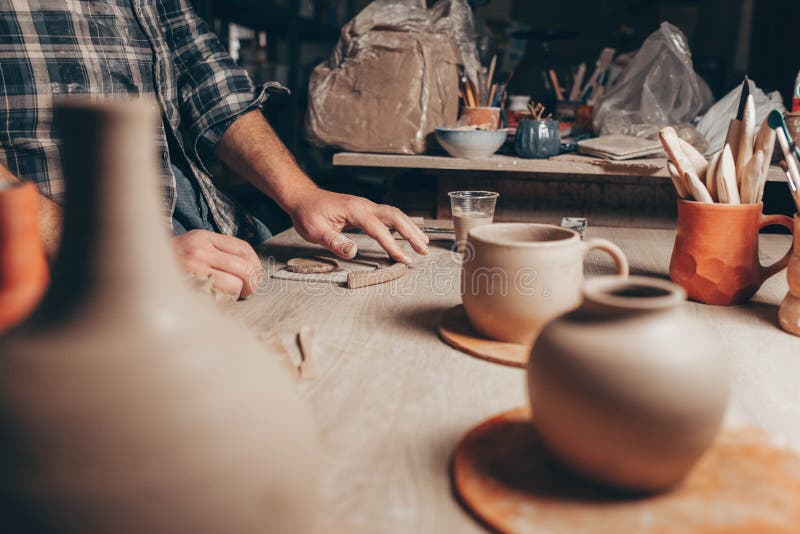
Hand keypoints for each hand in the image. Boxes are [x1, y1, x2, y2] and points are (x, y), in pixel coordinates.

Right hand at [173, 230, 261, 298]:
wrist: (137, 270)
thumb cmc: (171, 264)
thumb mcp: (193, 247)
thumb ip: (218, 252)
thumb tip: (249, 269)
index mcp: (203, 238)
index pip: (243, 248)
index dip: (255, 265)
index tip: (255, 276)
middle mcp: (199, 250)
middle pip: (245, 267)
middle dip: (252, 282)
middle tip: (246, 290)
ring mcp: (194, 269)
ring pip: (236, 283)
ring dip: (237, 293)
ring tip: (229, 294)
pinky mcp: (190, 287)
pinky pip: (222, 295)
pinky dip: (225, 300)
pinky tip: (215, 299)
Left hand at [286, 189, 428, 263]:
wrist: (302, 197)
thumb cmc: (307, 213)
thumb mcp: (315, 230)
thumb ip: (334, 241)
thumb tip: (353, 252)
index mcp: (355, 211)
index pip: (379, 229)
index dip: (393, 245)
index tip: (403, 259)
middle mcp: (365, 206)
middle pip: (396, 217)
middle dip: (412, 233)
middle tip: (424, 250)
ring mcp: (366, 206)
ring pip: (395, 214)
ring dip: (411, 228)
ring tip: (423, 243)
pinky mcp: (365, 210)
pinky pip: (388, 215)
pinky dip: (402, 224)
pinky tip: (408, 233)